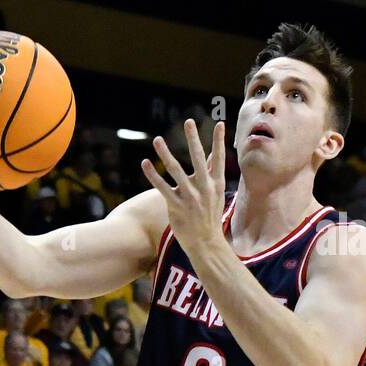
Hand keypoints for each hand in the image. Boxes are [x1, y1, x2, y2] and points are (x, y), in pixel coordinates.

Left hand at [142, 119, 227, 251]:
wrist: (206, 243)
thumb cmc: (210, 216)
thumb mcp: (217, 195)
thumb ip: (213, 174)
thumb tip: (213, 155)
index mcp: (216, 184)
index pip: (219, 158)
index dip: (219, 140)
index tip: (220, 123)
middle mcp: (204, 188)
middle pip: (198, 159)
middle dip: (193, 139)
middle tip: (189, 122)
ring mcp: (190, 197)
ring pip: (175, 170)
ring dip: (165, 153)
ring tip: (157, 140)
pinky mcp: (176, 206)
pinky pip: (162, 187)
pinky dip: (153, 175)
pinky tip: (145, 163)